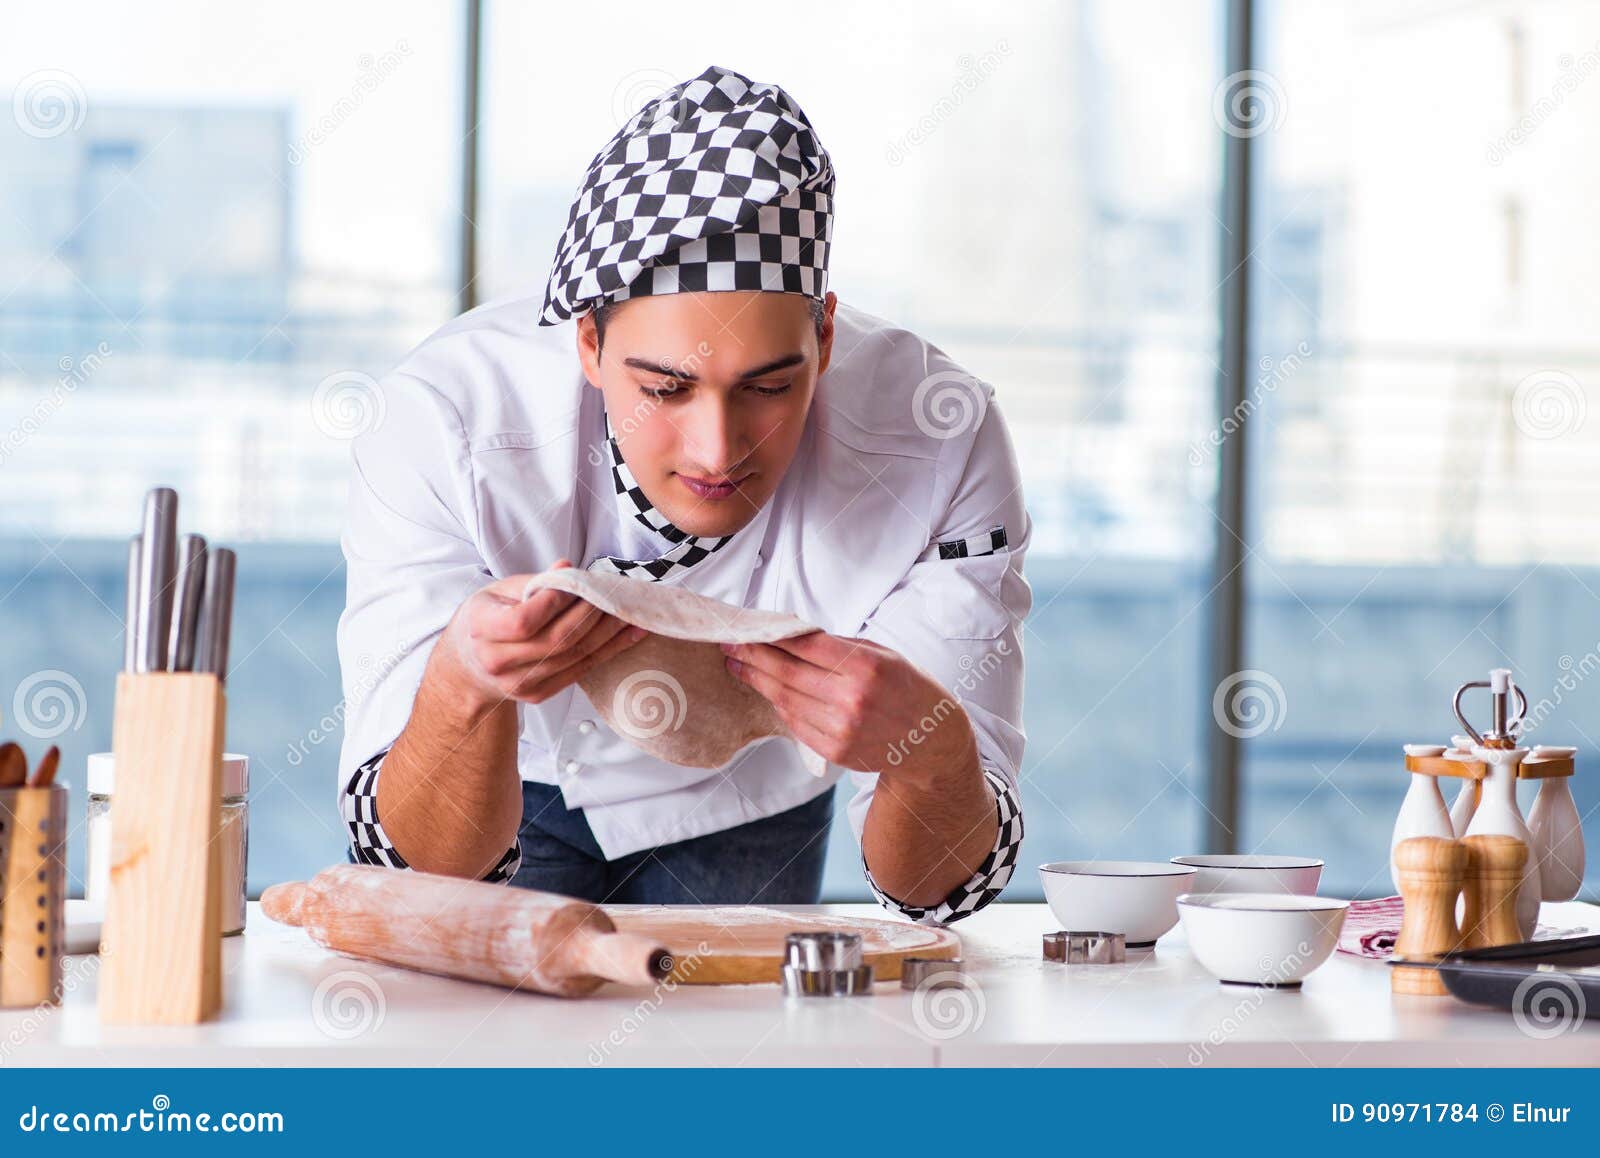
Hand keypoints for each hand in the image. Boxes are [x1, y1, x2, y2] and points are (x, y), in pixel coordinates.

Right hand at [441, 559, 647, 706]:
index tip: (577, 583)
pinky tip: (628, 634)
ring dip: (609, 633)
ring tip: (630, 611)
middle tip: (616, 593)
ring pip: (574, 657)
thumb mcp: (499, 592)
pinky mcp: (537, 695)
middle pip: (556, 640)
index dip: (554, 603)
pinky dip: (608, 651)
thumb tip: (568, 567)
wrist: (469, 665)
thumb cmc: (488, 618)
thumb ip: (535, 582)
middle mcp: (497, 661)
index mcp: (481, 628)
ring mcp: (518, 683)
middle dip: (592, 614)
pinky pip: (580, 671)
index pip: (523, 621)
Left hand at [721, 633, 977, 787]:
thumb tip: (792, 635)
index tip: (746, 631)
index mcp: (865, 666)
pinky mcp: (835, 750)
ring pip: (785, 700)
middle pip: (787, 674)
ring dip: (759, 682)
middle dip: (753, 658)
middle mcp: (852, 699)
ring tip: (740, 667)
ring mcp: (842, 729)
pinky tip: (769, 692)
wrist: (932, 740)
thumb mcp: (882, 654)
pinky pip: (796, 724)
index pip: (804, 646)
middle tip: (730, 646)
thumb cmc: (907, 688)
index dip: (770, 638)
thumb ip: (839, 646)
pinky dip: (779, 706)